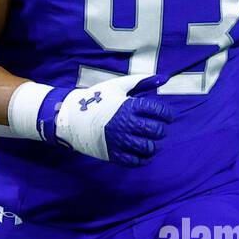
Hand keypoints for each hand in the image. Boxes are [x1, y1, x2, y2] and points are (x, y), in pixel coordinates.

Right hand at [39, 74, 173, 166]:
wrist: (71, 116)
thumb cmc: (97, 99)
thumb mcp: (118, 86)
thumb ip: (142, 82)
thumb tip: (165, 78)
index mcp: (128, 106)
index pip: (158, 111)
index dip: (167, 114)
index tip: (167, 117)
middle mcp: (125, 124)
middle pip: (156, 131)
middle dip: (161, 130)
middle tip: (158, 129)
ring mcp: (119, 140)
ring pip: (148, 147)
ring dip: (154, 145)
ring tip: (152, 141)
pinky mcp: (112, 154)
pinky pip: (135, 161)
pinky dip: (144, 159)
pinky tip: (143, 153)